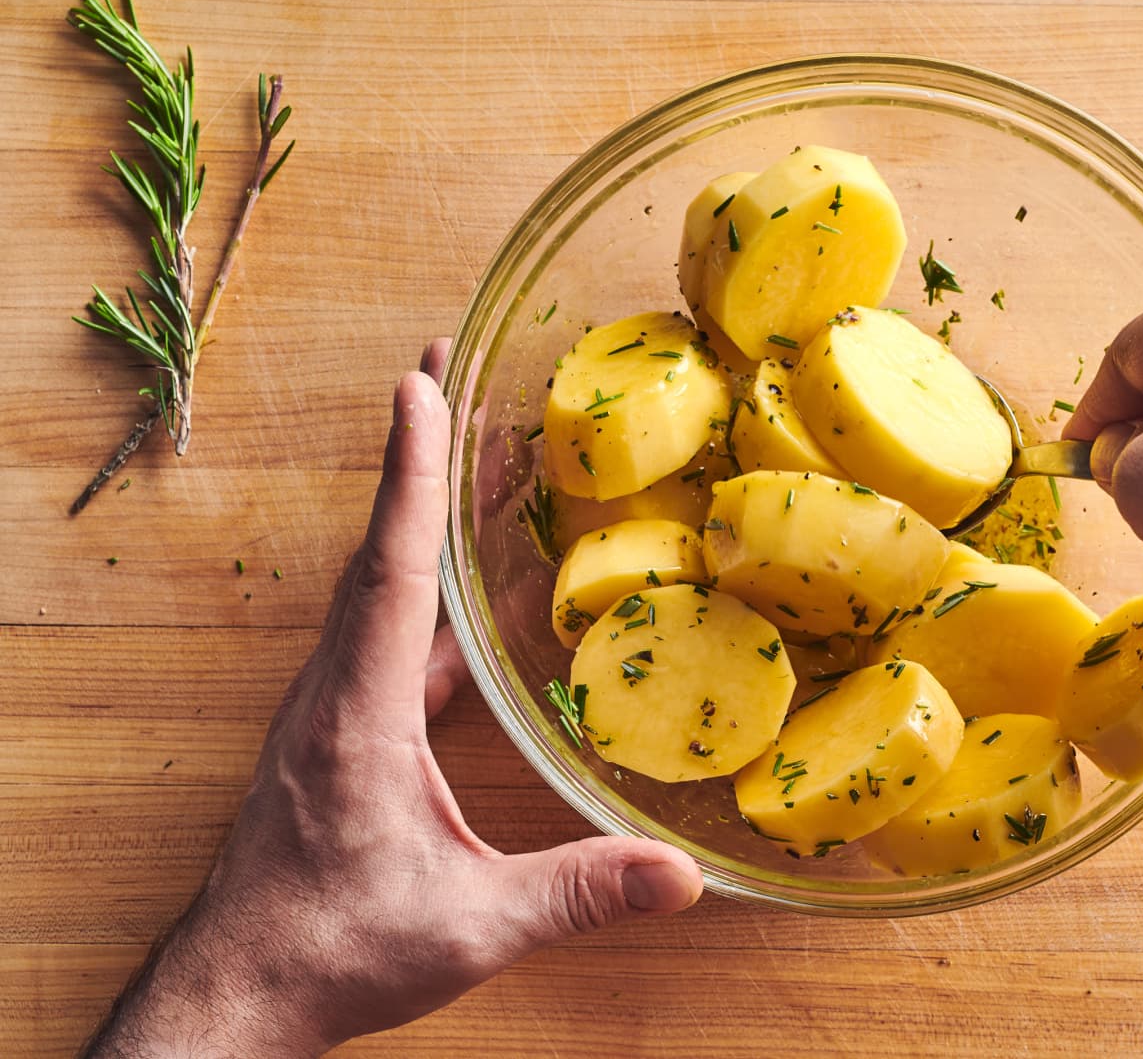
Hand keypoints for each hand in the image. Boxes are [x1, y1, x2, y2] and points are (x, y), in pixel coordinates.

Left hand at [86, 341, 701, 1056]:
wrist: (236, 995)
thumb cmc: (330, 951)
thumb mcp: (466, 926)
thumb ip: (574, 893)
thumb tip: (682, 877)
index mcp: (358, 717)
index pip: (390, 571)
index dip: (409, 474)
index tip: (419, 384)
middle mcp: (336, 692)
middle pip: (382, 549)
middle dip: (417, 455)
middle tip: (451, 370)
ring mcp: (334, 708)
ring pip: (383, 586)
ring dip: (420, 512)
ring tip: (473, 453)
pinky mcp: (341, 731)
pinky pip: (390, 632)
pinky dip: (429, 586)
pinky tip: (478, 596)